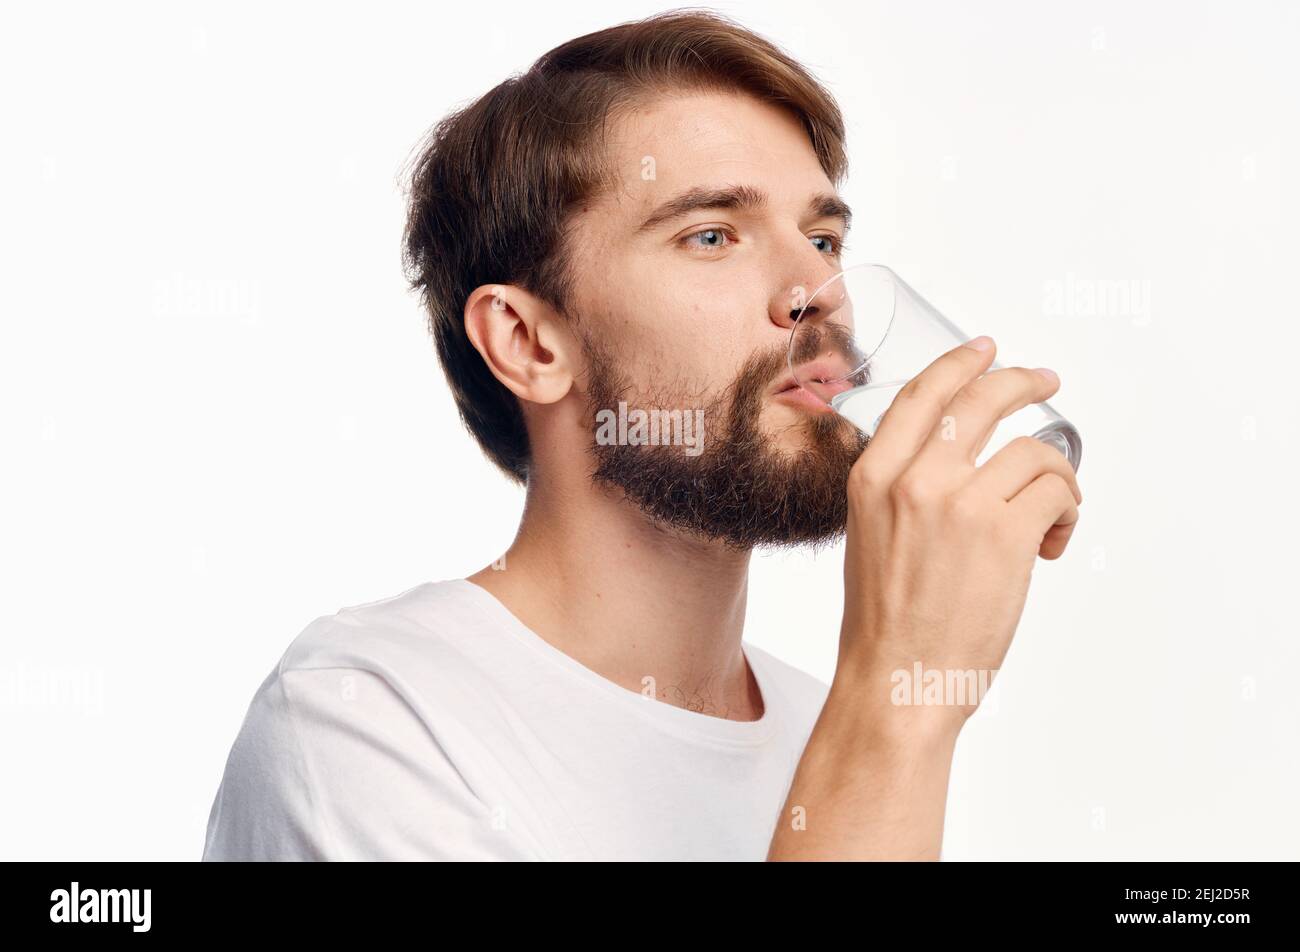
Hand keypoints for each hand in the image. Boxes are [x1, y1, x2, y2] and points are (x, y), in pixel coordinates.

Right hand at [835, 335, 1082, 737]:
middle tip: (1045, 381)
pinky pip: (1058, 493)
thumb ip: (900, 488)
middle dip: (1022, 382)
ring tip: (1051, 519)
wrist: (897, 681)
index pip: (922, 395)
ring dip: (1057, 478)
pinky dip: (1068, 514)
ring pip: (1035, 452)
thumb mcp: (869, 535)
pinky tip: (1053, 543)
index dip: (960, 364)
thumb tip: (957, 458)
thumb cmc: (885, 623)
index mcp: (872, 478)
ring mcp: (960, 505)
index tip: (986, 349)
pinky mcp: (1006, 535)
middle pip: (981, 400)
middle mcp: (913, 480)